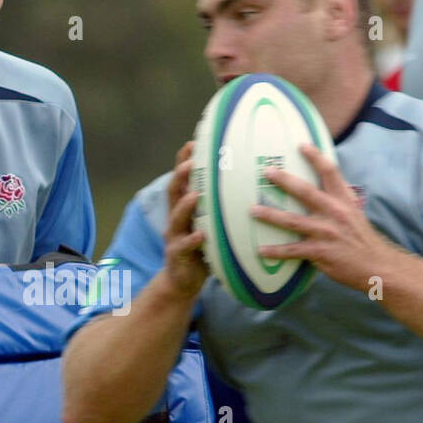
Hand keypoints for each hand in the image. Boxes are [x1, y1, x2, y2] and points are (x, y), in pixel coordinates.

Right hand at [162, 142, 209, 300]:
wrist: (182, 281)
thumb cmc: (202, 249)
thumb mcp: (210, 225)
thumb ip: (219, 208)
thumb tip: (248, 187)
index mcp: (184, 208)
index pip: (182, 179)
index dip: (184, 160)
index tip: (193, 141)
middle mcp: (176, 218)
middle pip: (174, 190)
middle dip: (181, 174)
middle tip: (193, 161)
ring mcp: (174, 236)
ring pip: (176, 216)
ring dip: (185, 204)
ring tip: (196, 194)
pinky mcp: (177, 255)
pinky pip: (184, 245)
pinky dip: (193, 239)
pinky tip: (201, 235)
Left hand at [251, 143, 393, 293]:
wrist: (376, 265)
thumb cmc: (361, 238)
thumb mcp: (353, 213)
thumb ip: (337, 200)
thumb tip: (320, 188)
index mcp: (344, 199)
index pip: (330, 172)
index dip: (316, 157)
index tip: (301, 145)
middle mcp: (334, 212)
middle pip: (306, 192)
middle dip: (284, 181)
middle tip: (267, 171)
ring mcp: (326, 232)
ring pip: (292, 220)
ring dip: (270, 215)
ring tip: (252, 210)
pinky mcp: (319, 252)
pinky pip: (292, 250)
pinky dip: (275, 251)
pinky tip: (260, 250)